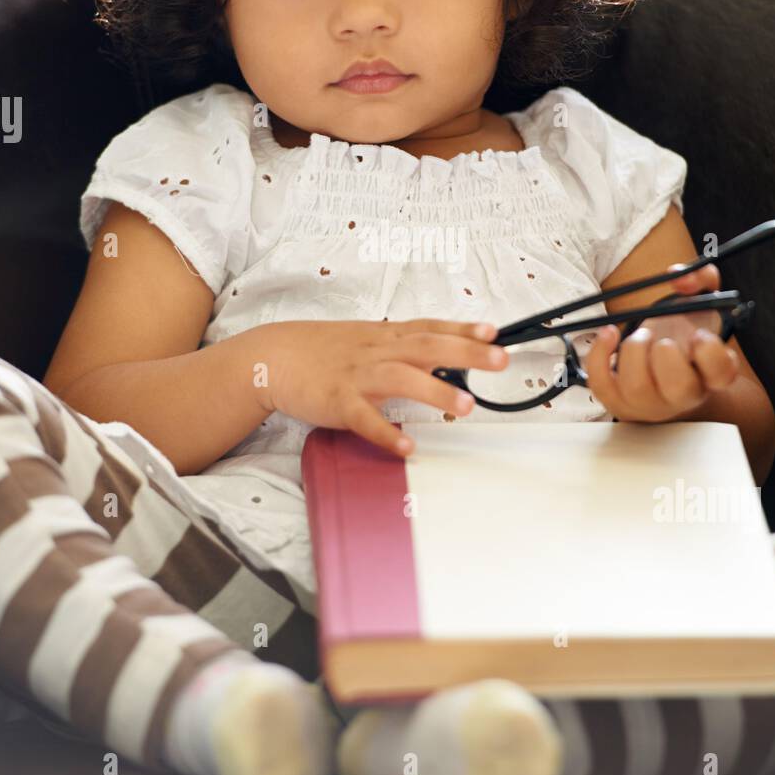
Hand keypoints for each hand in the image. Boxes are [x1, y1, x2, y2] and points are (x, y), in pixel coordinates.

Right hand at [254, 318, 508, 456]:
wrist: (273, 357)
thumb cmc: (324, 350)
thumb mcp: (366, 339)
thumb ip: (402, 346)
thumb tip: (443, 354)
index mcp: (385, 336)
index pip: (429, 328)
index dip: (462, 329)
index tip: (494, 332)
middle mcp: (376, 351)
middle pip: (426, 347)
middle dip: (465, 353)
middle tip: (500, 360)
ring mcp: (357, 375)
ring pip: (401, 378)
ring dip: (435, 391)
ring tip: (466, 405)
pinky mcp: (337, 401)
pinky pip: (364, 418)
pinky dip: (386, 432)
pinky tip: (407, 446)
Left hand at [582, 262, 740, 422]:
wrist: (662, 377)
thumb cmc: (683, 337)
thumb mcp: (700, 305)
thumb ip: (701, 279)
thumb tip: (679, 276)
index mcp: (711, 374)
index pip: (722, 374)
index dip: (711, 353)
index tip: (698, 334)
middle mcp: (683, 395)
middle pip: (679, 387)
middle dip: (666, 354)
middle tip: (661, 339)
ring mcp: (648, 403)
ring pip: (637, 386)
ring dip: (635, 350)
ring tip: (641, 336)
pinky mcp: (618, 402)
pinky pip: (601, 383)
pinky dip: (600, 354)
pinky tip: (610, 334)